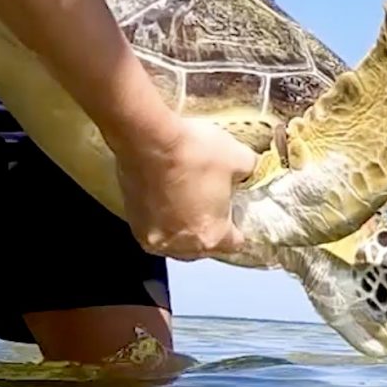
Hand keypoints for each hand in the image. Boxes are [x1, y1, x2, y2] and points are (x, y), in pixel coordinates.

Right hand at [114, 115, 255, 259]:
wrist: (148, 138)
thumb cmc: (192, 152)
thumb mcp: (238, 157)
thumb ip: (252, 172)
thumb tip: (253, 172)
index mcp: (211, 235)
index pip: (235, 243)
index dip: (239, 226)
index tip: (237, 211)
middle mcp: (180, 245)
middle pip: (204, 247)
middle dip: (211, 228)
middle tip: (213, 204)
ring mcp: (153, 237)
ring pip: (176, 242)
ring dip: (184, 228)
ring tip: (187, 202)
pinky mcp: (133, 222)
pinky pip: (154, 230)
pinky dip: (162, 220)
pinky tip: (165, 198)